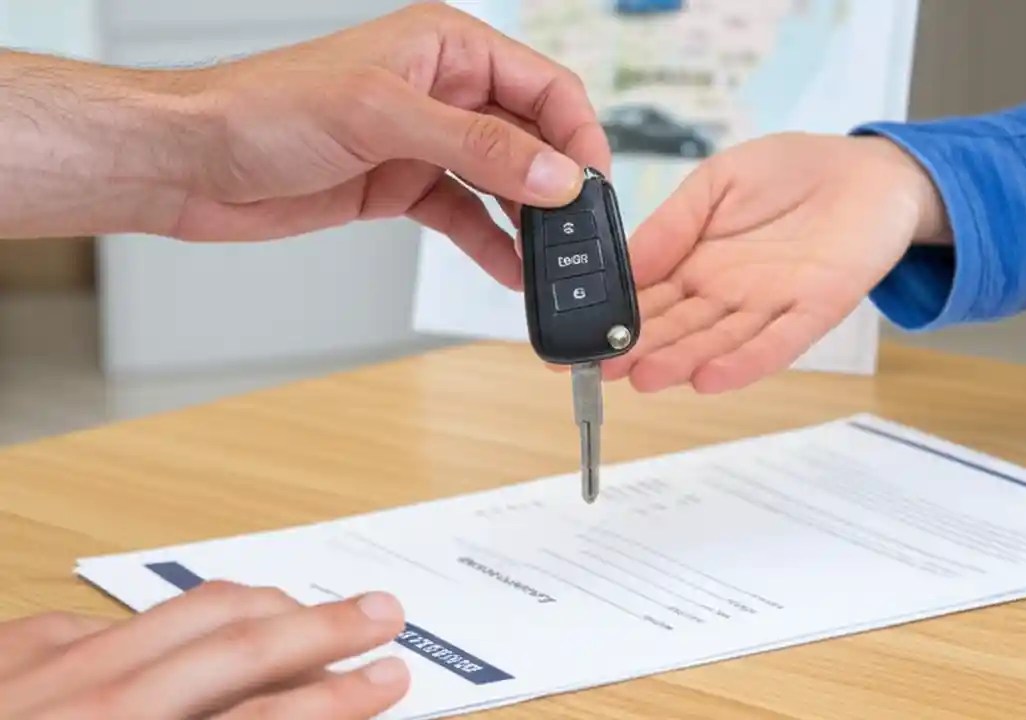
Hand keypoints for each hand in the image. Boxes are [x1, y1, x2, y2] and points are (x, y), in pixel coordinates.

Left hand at [0, 3, 609, 288]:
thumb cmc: (263, 110)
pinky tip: (512, 272)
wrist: (191, 163)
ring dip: (529, 223)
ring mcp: (425, 142)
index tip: (593, 186)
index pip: (544, 87)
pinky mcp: (403, 186)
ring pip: (503, 182)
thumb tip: (553, 173)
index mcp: (447, 47)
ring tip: (554, 264)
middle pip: (531, 137)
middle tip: (581, 236)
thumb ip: (477, 146)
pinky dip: (491, 244)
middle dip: (558, 186)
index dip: (577, 135)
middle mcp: (444, 91)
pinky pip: (465, 216)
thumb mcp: (383, 117)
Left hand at [0, 582, 408, 719]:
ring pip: (181, 611)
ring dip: (259, 603)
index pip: (261, 715)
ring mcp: (48, 670)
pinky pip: (104, 620)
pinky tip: (180, 627)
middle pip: (237, 643)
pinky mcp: (9, 651)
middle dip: (322, 627)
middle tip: (380, 615)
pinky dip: (162, 620)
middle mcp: (96, 704)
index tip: (388, 681)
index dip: (336, 697)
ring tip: (309, 601)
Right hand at [602, 133, 945, 392]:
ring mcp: (768, 305)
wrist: (868, 170)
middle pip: (675, 328)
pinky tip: (710, 380)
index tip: (572, 342)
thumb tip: (626, 262)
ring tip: (642, 378)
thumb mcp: (715, 182)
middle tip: (597, 371)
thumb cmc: (792, 172)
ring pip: (717, 342)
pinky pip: (777, 343)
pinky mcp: (814, 310)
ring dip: (680, 363)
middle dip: (636, 350)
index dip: (608, 319)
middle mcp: (726, 293)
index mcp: (694, 262)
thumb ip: (672, 223)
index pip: (644, 298)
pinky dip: (744, 363)